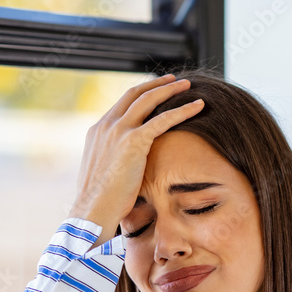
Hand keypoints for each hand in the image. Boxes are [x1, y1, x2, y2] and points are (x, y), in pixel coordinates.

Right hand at [69, 74, 203, 249]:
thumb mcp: (104, 174)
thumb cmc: (100, 202)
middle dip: (155, 84)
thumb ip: (114, 161)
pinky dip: (183, 110)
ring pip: (148, 100)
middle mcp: (106, 126)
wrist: (92, 211)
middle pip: (134, 94)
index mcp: (97, 131)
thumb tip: (126, 167)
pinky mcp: (133, 141)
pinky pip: (163, 119)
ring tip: (188, 85)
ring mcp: (118, 131)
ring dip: (170, 90)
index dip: (141, 95)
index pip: (122, 104)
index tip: (156, 92)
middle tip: (174, 80)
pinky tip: (199, 106)